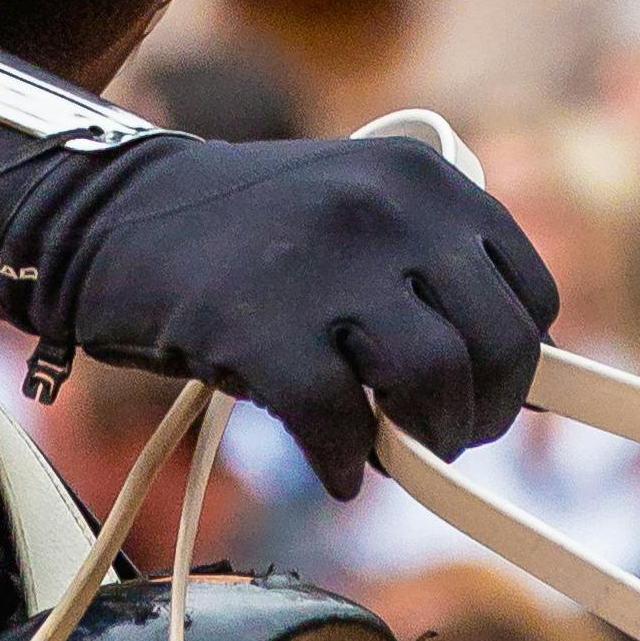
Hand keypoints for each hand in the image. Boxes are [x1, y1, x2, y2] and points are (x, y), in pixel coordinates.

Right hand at [0, 126, 557, 500]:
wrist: (107, 218)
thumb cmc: (243, 237)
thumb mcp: (353, 213)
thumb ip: (426, 272)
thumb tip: (503, 390)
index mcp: (423, 176)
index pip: (531, 296)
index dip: (515, 367)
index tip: (480, 396)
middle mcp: (389, 206)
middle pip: (502, 348)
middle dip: (480, 415)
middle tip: (437, 436)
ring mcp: (329, 263)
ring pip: (439, 386)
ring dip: (425, 442)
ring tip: (384, 446)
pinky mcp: (266, 325)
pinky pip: (342, 428)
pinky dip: (341, 463)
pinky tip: (324, 458)